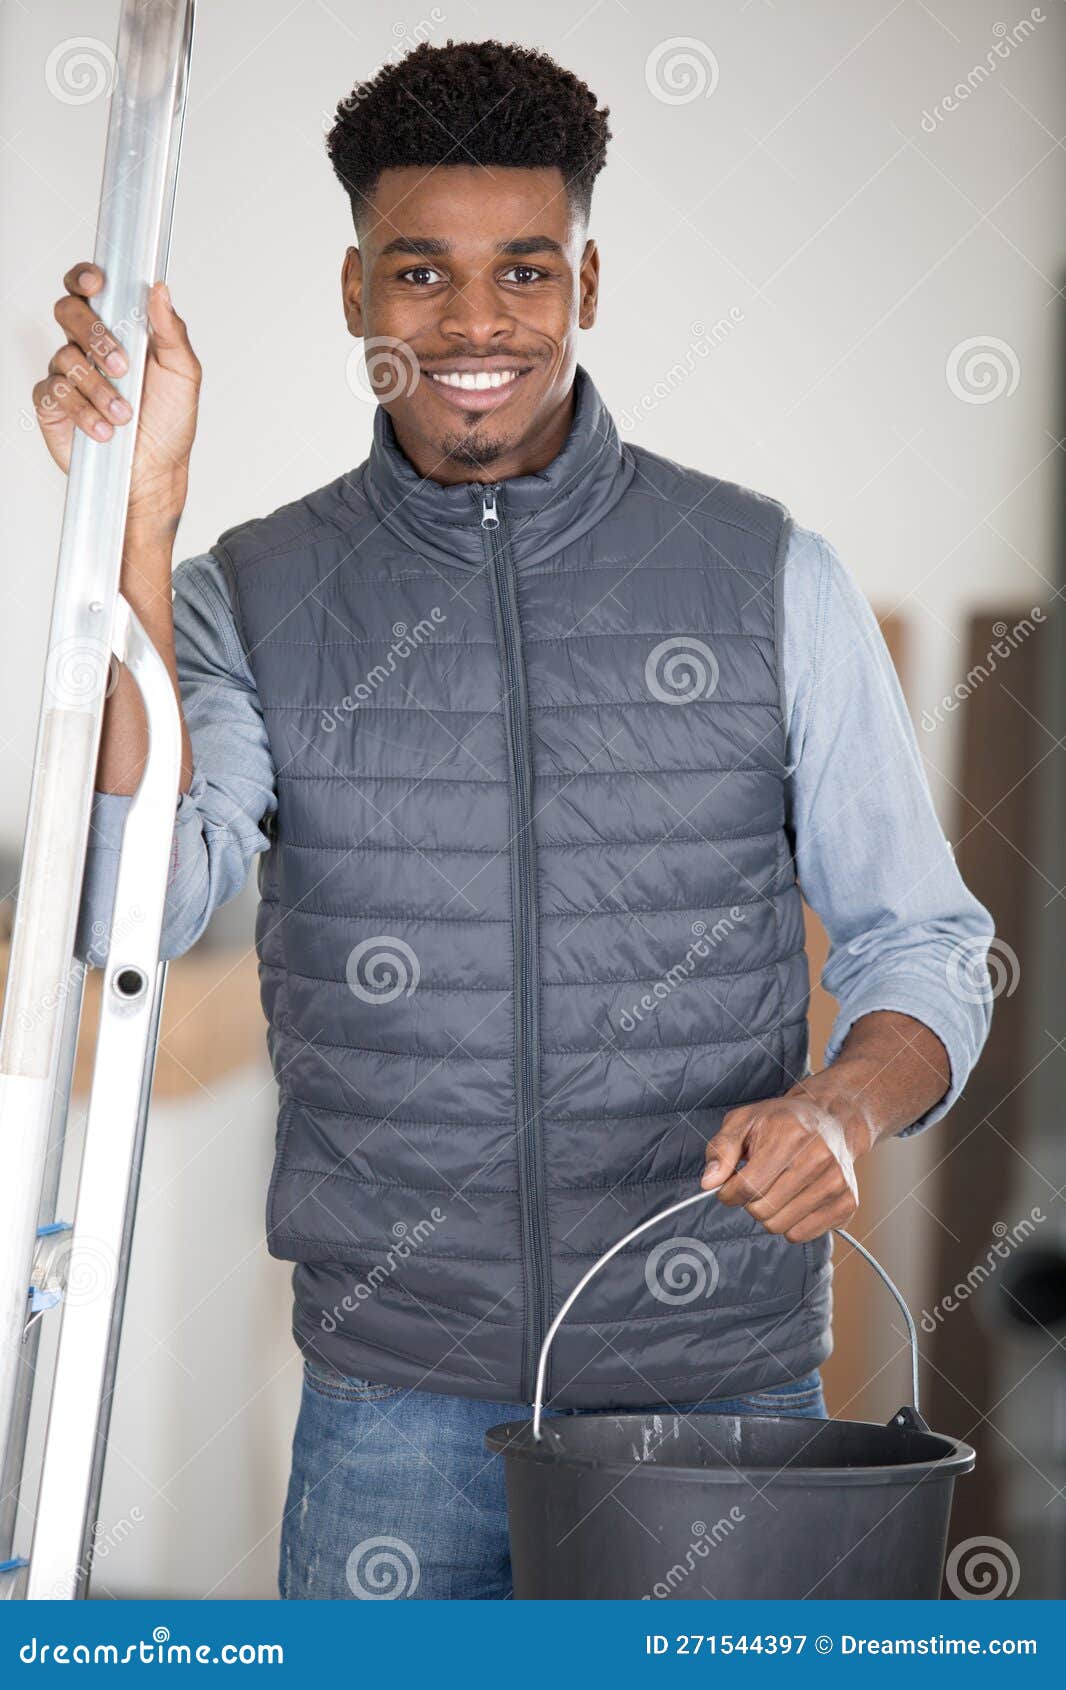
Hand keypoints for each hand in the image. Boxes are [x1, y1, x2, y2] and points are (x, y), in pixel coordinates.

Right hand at [32, 262, 199, 531]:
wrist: (155, 472)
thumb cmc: (169, 423)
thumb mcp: (183, 374)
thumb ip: (171, 331)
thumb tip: (160, 289)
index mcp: (118, 329)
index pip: (90, 288)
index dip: (85, 277)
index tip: (98, 284)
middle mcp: (88, 346)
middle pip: (67, 310)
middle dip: (94, 335)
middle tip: (122, 366)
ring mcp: (68, 374)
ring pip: (65, 356)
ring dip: (98, 387)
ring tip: (124, 414)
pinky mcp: (53, 404)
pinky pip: (54, 391)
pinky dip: (82, 411)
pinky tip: (104, 430)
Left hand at [700, 1080, 877, 1242]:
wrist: (834, 1119)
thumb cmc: (783, 1121)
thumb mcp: (744, 1121)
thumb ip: (721, 1150)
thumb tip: (709, 1183)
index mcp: (789, 1137)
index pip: (747, 1187)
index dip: (729, 1193)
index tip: (730, 1187)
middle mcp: (817, 1160)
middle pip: (763, 1210)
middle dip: (750, 1202)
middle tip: (758, 1183)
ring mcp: (835, 1184)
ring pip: (781, 1226)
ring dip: (770, 1214)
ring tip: (777, 1189)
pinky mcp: (847, 1203)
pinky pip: (802, 1235)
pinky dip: (790, 1223)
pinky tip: (795, 1199)